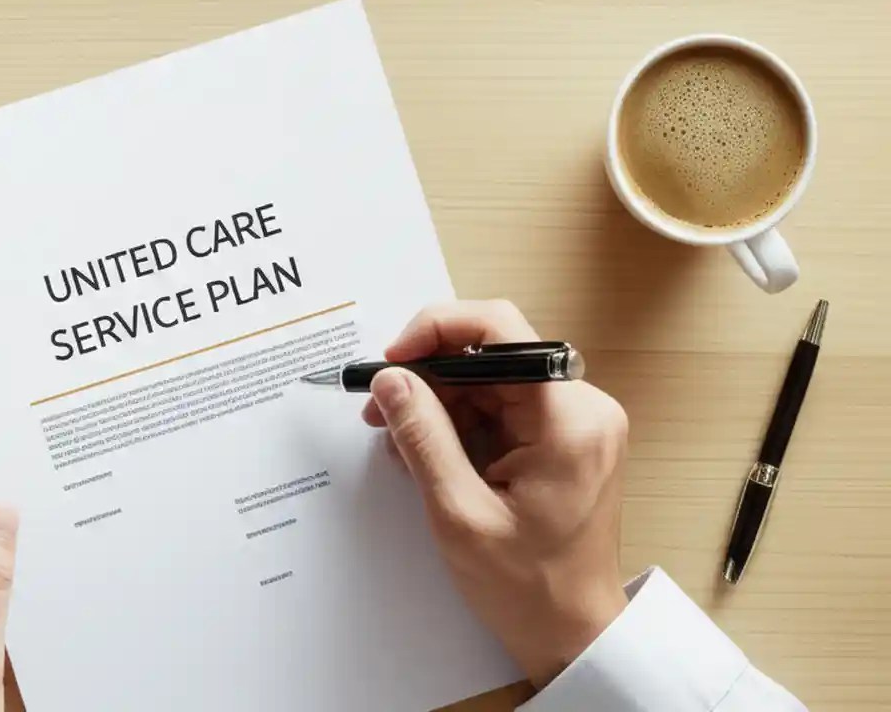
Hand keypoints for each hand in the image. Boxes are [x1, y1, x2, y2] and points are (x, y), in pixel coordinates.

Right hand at [364, 301, 628, 687]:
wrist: (575, 634)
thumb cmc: (529, 589)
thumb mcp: (460, 514)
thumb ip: (423, 438)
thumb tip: (390, 380)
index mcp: (569, 420)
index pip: (501, 330)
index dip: (437, 330)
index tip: (393, 360)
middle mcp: (583, 408)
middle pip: (493, 353)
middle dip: (430, 374)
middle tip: (380, 408)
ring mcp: (577, 423)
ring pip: (492, 379)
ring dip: (440, 400)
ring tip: (399, 441)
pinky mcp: (565, 438)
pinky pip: (503, 406)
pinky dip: (461, 421)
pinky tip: (429, 452)